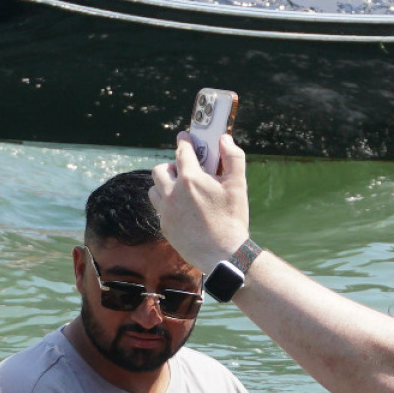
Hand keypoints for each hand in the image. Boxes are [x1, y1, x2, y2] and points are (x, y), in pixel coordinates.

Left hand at [151, 134, 249, 273]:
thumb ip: (233, 158)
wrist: (223, 255)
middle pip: (160, 169)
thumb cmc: (232, 220)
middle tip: (184, 169)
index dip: (184, 141)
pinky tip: (182, 208)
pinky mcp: (164, 226)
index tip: (185, 137)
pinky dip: (167, 203)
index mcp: (190, 179)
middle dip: (171, 165)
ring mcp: (165, 211)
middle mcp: (172, 193)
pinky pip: (159, 208)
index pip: (182, 152)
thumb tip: (225, 139)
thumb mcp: (238, 186)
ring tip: (180, 189)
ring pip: (155, 188)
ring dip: (165, 184)